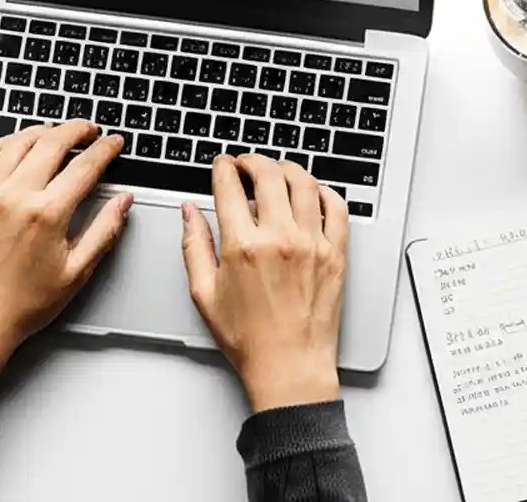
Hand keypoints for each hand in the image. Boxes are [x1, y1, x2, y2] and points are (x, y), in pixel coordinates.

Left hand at [0, 121, 133, 394]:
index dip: (104, 149)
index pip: (84, 166)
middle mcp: (14, 198)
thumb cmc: (23, 303)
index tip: (113, 143)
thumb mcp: (77, 272)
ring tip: (56, 133)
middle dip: (76, 130)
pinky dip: (1, 143)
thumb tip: (123, 202)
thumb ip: (105, 230)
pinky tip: (13, 146)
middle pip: (51, 143)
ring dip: (41, 131)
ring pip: (17, 142)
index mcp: (46, 215)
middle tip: (89, 130)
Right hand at [181, 155, 348, 411]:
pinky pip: (337, 207)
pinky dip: (324, 192)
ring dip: (287, 168)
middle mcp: (280, 238)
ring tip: (276, 172)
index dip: (223, 167)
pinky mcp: (336, 254)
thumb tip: (189, 211)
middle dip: (252, 160)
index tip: (222, 165)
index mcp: (243, 246)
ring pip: (304, 182)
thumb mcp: (204, 293)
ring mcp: (313, 243)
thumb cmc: (248, 338)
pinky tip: (311, 193)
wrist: (290, 366)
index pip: (230, 186)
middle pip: (268, 173)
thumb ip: (194, 245)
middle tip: (246, 163)